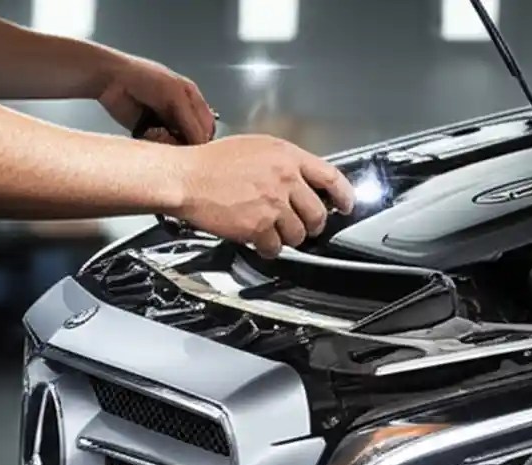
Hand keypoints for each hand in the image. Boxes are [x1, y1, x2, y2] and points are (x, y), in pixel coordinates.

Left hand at [97, 54, 215, 144]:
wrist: (112, 80)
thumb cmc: (147, 79)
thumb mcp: (176, 95)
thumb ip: (191, 120)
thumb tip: (202, 144)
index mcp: (192, 100)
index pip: (207, 125)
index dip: (205, 137)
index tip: (199, 147)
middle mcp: (181, 114)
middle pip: (194, 137)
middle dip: (188, 141)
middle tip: (177, 138)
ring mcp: (166, 124)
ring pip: (178, 144)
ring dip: (173, 143)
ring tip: (160, 132)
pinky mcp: (150, 133)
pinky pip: (161, 146)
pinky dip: (159, 143)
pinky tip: (151, 133)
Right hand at [174, 136, 355, 257]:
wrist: (185, 178)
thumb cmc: (212, 162)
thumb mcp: (255, 148)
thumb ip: (283, 163)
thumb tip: (303, 181)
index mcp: (287, 156)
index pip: (331, 177)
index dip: (344, 195)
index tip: (345, 205)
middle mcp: (285, 179)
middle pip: (318, 213)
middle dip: (313, 224)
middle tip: (303, 226)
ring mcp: (273, 204)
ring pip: (299, 234)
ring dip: (288, 237)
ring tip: (272, 230)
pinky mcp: (258, 226)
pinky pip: (276, 247)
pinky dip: (269, 249)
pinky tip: (259, 240)